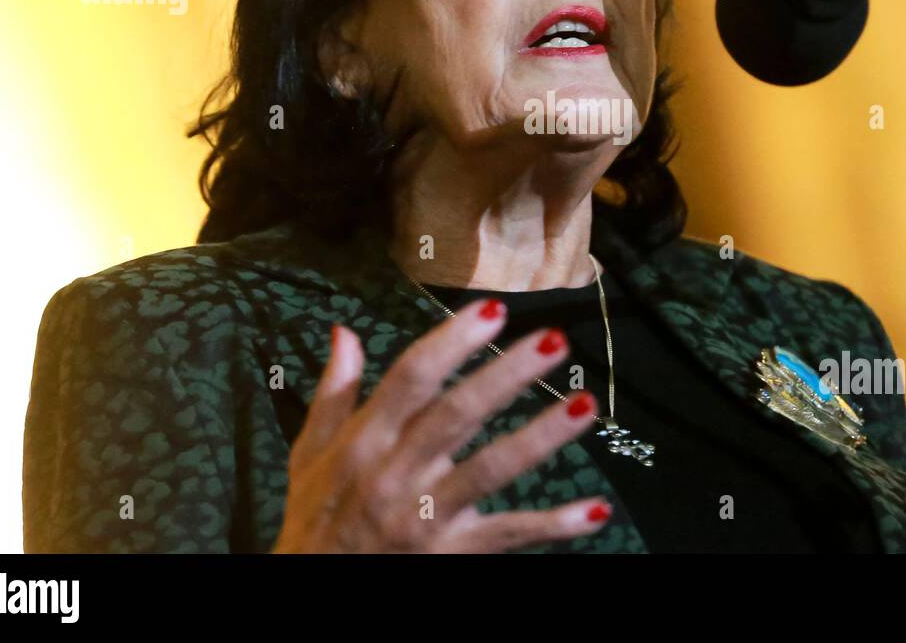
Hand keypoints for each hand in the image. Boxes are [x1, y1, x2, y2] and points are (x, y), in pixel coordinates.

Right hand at [271, 298, 609, 551]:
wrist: (310, 595)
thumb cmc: (316, 519)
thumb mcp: (310, 454)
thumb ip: (334, 393)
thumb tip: (346, 332)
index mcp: (365, 441)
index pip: (412, 379)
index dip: (452, 342)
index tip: (492, 310)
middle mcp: (397, 473)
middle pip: (458, 415)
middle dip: (506, 376)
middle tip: (552, 340)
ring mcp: (427, 516)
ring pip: (490, 469)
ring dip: (541, 437)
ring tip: (585, 405)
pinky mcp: (452, 554)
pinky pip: (508, 534)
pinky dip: (553, 525)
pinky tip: (595, 510)